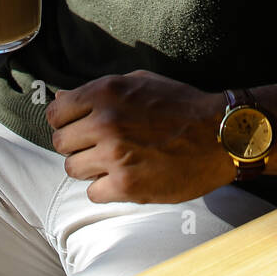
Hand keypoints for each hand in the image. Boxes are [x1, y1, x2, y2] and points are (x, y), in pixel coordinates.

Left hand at [46, 70, 235, 203]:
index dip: (65, 121)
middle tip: (98, 146)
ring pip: (73, 169)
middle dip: (77, 145)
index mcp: (106, 92)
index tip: (78, 127)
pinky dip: (106, 188)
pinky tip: (125, 177)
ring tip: (113, 162)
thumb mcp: (139, 82)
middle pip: (61, 143)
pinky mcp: (127, 186)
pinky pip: (93, 193)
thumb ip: (97, 91)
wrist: (220, 135)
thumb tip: (60, 97)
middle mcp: (105, 122)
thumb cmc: (181, 105)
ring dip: (89, 168)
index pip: (56, 112)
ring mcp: (115, 155)